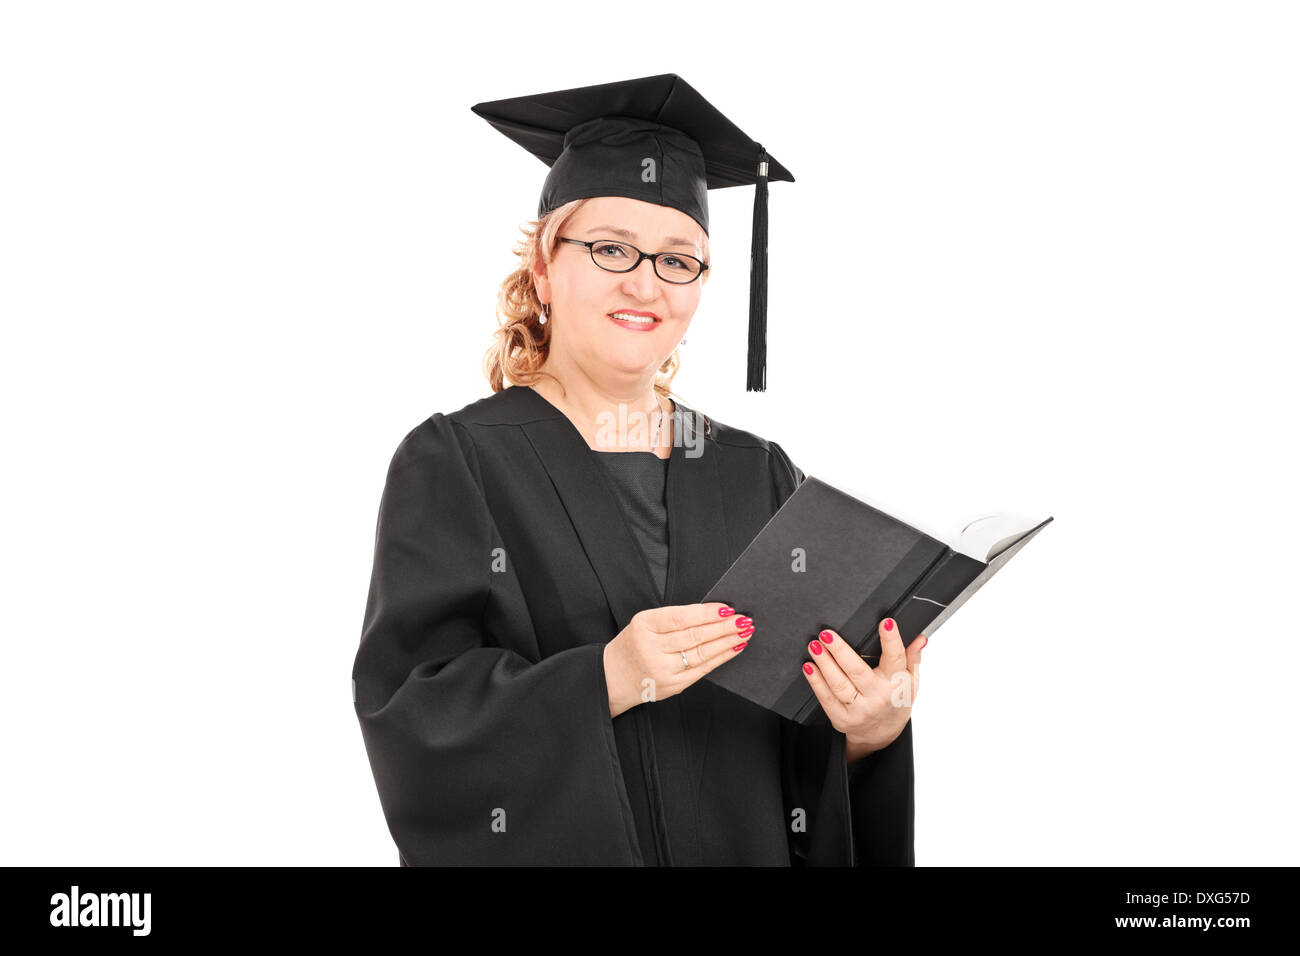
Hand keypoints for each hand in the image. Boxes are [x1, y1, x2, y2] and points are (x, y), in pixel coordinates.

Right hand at [604, 603, 753, 717]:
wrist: (612, 678)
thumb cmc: (633, 645)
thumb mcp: (644, 624)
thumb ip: (674, 619)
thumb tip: (713, 613)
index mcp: (643, 626)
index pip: (680, 617)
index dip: (706, 613)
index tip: (727, 609)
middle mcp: (651, 649)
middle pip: (694, 636)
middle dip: (723, 627)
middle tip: (744, 620)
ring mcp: (662, 670)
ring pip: (701, 654)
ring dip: (726, 642)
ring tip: (744, 632)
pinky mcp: (673, 686)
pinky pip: (702, 670)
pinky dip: (720, 658)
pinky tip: (733, 648)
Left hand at [801, 617, 925, 761]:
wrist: (883, 734)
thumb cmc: (897, 700)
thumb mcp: (911, 681)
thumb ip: (913, 657)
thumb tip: (920, 638)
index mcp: (897, 684)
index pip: (896, 659)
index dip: (891, 640)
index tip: (886, 622)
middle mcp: (877, 697)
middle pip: (857, 671)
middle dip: (840, 651)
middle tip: (827, 634)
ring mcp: (859, 710)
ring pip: (839, 684)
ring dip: (824, 663)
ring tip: (814, 646)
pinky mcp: (842, 719)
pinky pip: (826, 699)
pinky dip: (816, 682)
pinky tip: (809, 667)